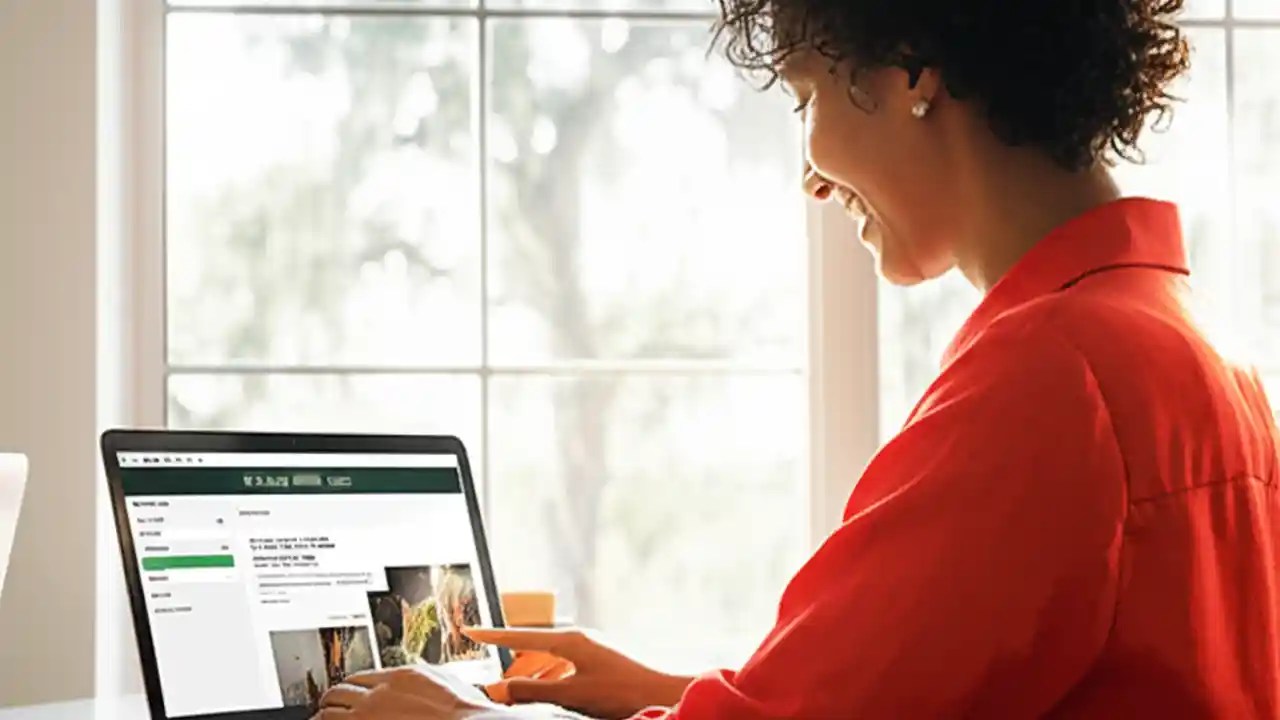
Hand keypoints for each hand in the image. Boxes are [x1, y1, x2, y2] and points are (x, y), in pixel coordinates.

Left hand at [314, 664, 508, 719]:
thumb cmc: (462, 710)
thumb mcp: (445, 682)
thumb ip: (426, 679)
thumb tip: (425, 678)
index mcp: (398, 677)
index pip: (360, 677)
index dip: (350, 686)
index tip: (347, 693)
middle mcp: (378, 695)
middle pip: (339, 691)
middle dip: (331, 699)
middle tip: (327, 705)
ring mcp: (368, 717)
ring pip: (330, 712)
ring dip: (324, 715)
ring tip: (320, 718)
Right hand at [465, 627, 694, 719]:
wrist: (662, 693)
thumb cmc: (620, 691)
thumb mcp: (571, 694)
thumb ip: (532, 692)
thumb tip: (498, 689)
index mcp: (569, 640)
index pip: (520, 635)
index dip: (493, 636)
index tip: (470, 631)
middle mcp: (578, 640)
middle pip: (533, 650)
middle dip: (512, 666)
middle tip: (494, 683)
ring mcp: (590, 651)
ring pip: (549, 662)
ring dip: (532, 677)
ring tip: (517, 693)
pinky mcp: (598, 664)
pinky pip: (564, 669)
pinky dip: (550, 682)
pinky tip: (548, 695)